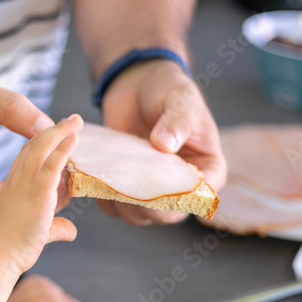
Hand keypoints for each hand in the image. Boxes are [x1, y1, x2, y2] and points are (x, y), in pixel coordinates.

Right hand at [0, 76, 57, 226]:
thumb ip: (11, 108)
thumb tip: (50, 125)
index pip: (6, 198)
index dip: (41, 191)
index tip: (72, 179)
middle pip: (1, 217)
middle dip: (37, 206)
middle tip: (74, 191)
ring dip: (23, 208)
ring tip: (61, 195)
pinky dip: (7, 206)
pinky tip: (32, 194)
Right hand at [0, 114, 81, 274]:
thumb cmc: (3, 254)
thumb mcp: (33, 236)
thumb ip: (53, 229)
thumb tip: (70, 230)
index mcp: (7, 190)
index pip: (23, 161)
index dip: (41, 145)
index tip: (56, 136)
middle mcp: (10, 183)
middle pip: (30, 149)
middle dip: (51, 132)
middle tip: (70, 121)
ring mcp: (20, 187)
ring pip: (39, 150)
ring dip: (59, 133)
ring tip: (75, 121)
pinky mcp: (33, 194)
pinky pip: (50, 165)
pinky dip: (63, 148)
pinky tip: (74, 136)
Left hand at [98, 59, 226, 225]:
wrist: (138, 85)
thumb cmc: (168, 90)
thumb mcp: (180, 100)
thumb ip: (177, 121)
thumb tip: (165, 145)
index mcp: (206, 169)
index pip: (200, 196)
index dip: (181, 198)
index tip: (159, 183)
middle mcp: (179, 186)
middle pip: (167, 214)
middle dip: (147, 206)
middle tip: (127, 184)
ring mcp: (151, 189)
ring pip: (138, 216)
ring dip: (122, 204)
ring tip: (109, 177)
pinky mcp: (125, 187)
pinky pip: (114, 207)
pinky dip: (103, 198)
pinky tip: (95, 177)